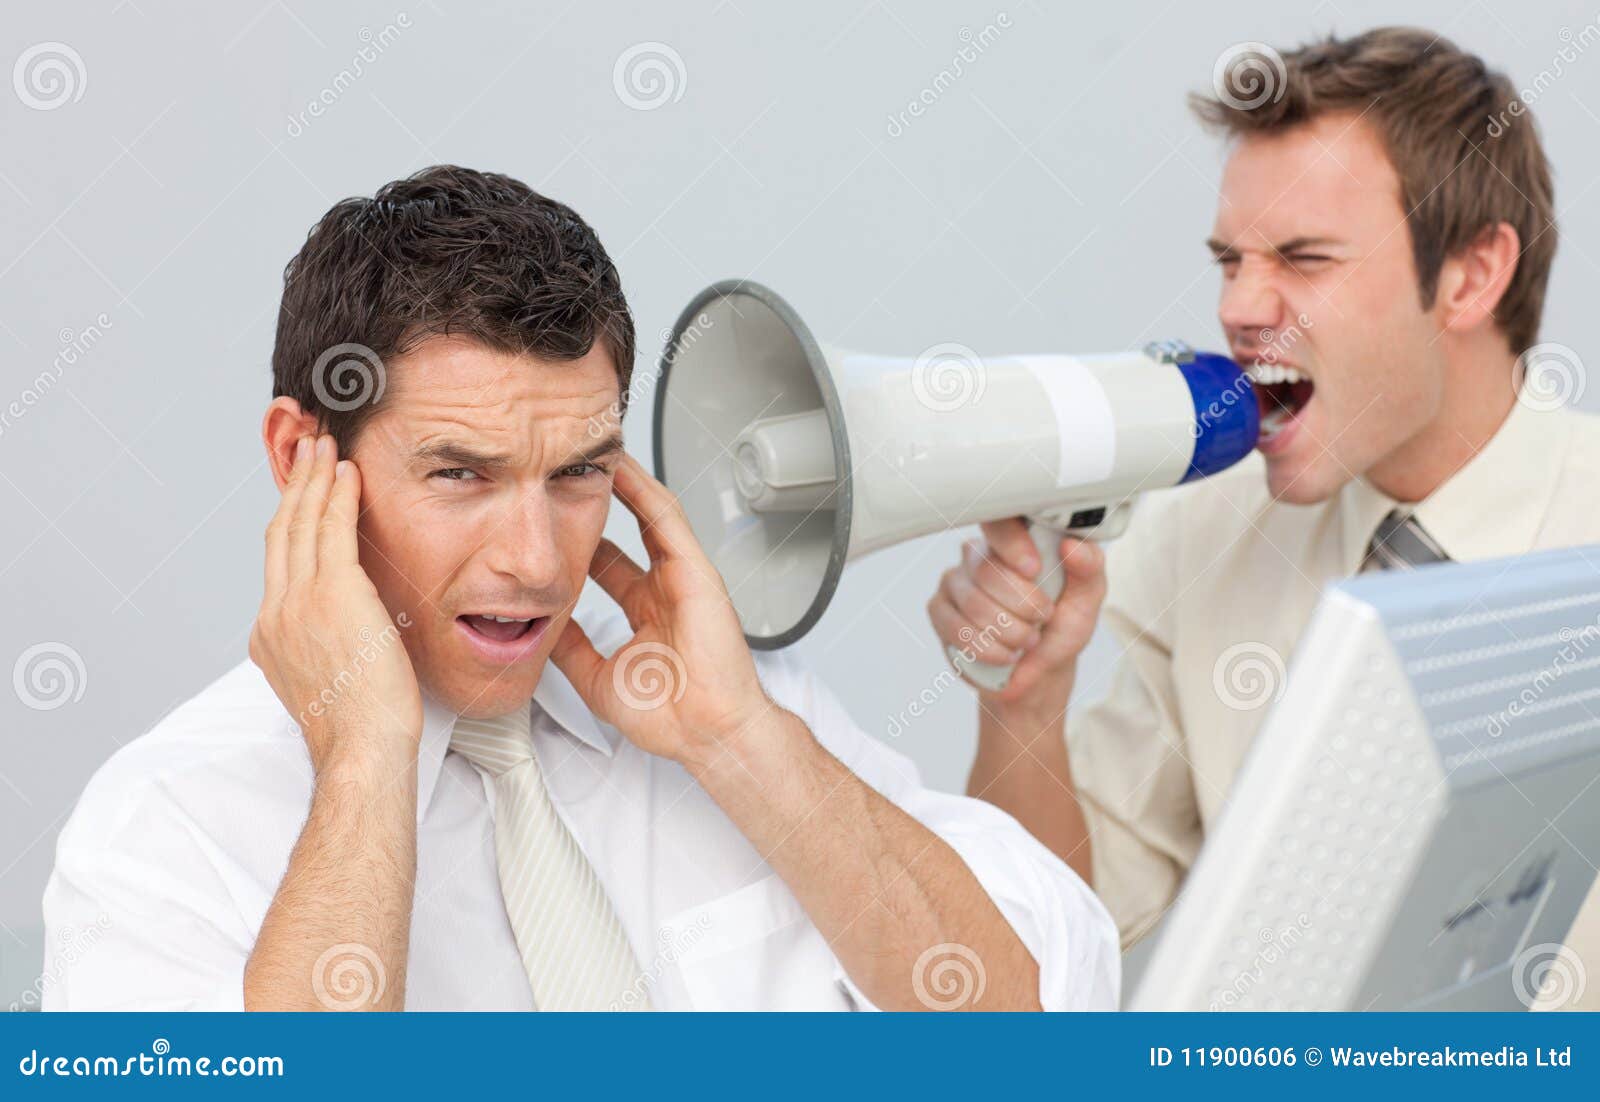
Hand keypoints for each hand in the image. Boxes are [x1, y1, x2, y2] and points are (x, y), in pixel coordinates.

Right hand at [250, 434, 422, 773]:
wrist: (362, 748)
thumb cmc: (361, 730)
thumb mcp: (331, 681)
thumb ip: (327, 647)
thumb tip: (346, 633)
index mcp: (270, 636)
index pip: (278, 564)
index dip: (289, 520)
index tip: (299, 493)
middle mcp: (276, 613)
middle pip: (281, 532)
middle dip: (295, 485)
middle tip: (308, 449)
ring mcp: (299, 602)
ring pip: (302, 522)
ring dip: (315, 478)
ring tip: (326, 447)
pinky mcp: (333, 594)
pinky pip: (334, 529)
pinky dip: (339, 495)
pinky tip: (349, 472)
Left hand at [550, 453, 773, 766]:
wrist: (707, 730)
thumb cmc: (670, 716)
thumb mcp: (597, 677)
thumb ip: (570, 647)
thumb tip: (539, 624)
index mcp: (647, 614)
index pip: (611, 566)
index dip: (583, 542)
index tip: (551, 522)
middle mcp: (666, 590)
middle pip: (628, 534)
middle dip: (600, 505)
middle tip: (568, 476)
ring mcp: (683, 577)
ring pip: (650, 515)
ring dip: (623, 484)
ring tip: (594, 455)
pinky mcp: (696, 570)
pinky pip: (667, 520)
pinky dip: (644, 492)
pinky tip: (622, 470)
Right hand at [926, 518, 1106, 712]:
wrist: (1039, 671)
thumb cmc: (1061, 627)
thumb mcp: (1086, 599)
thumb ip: (1088, 569)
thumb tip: (1073, 545)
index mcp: (1013, 541)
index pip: (999, 522)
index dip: (1013, 545)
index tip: (1035, 570)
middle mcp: (978, 554)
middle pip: (987, 570)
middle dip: (1022, 606)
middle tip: (1042, 620)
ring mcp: (954, 581)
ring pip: (973, 603)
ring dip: (1009, 632)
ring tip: (1027, 641)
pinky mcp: (939, 610)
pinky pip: (954, 627)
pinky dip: (987, 648)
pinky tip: (1004, 654)